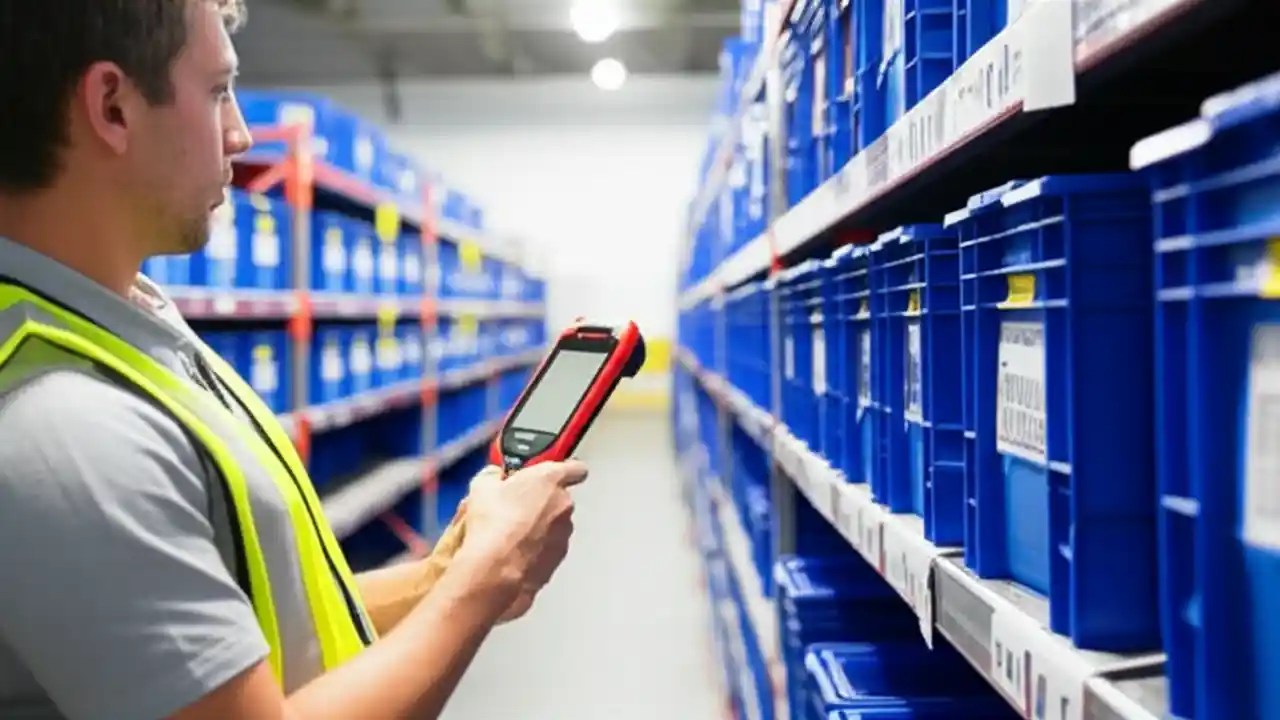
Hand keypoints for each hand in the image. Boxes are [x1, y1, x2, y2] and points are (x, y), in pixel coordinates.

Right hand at [459, 460, 588, 618]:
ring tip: (510, 532)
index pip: (574, 467)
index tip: (549, 473)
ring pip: (555, 524)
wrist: (496, 569)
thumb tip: (492, 477)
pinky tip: (514, 551)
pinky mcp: (558, 558)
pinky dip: (537, 548)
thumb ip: (492, 475)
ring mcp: (564, 533)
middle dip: (541, 500)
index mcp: (550, 478)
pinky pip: (550, 547)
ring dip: (539, 526)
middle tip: (515, 506)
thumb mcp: (481, 487)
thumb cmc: (493, 525)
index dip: (563, 470)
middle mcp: (563, 504)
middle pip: (559, 497)